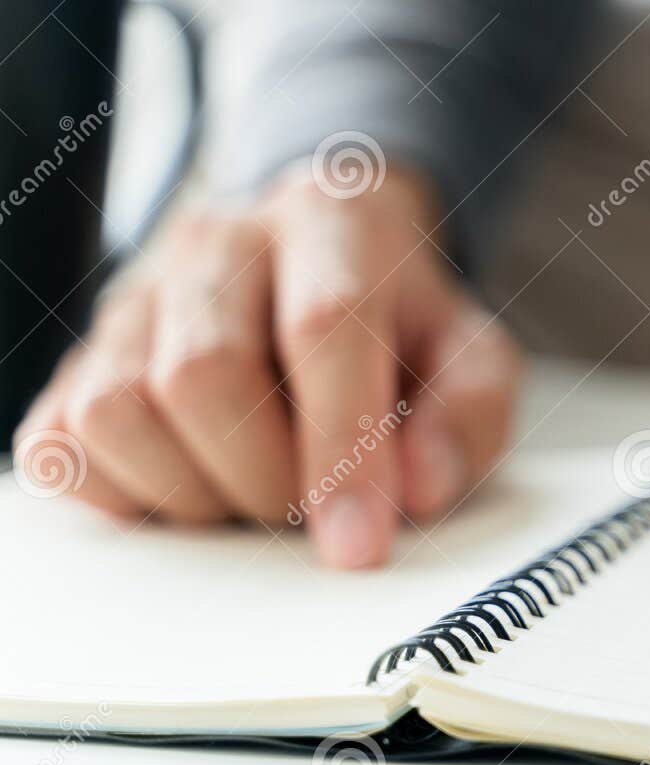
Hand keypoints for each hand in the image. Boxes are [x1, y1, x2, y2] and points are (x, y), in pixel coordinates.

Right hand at [12, 165, 522, 567]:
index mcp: (331, 219)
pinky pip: (64, 444)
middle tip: (310, 506)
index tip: (359, 545)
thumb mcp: (471, 359)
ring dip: (194, 492)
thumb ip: (467, 416)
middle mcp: (219, 241)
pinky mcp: (81, 355)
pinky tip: (199, 485)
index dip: (341, 446)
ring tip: (257, 491)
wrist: (333, 273)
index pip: (323, 325)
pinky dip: (128, 494)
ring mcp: (136, 294)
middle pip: (204, 373)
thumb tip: (419, 489)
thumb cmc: (403, 329)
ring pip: (117, 410)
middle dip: (265, 477)